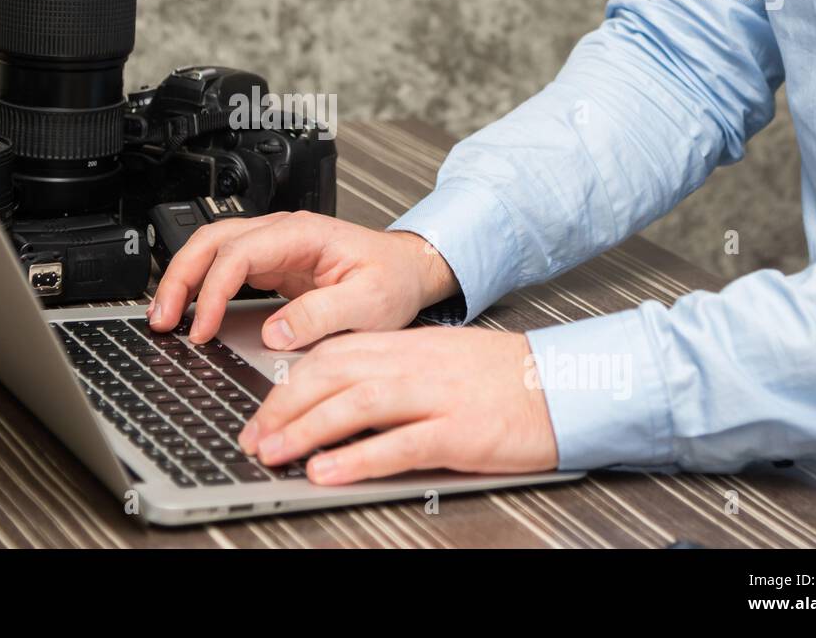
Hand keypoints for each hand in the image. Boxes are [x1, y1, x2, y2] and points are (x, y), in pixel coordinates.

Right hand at [148, 211, 459, 346]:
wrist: (410, 270)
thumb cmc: (394, 280)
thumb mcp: (368, 303)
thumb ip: (323, 316)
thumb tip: (275, 332)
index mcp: (301, 234)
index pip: (238, 253)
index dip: (213, 290)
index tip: (203, 328)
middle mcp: (281, 233)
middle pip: (211, 241)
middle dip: (180, 277)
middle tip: (163, 320)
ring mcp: (273, 246)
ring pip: (211, 249)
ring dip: (183, 279)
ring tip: (165, 318)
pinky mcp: (271, 264)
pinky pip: (224, 268)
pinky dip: (200, 288)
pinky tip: (191, 313)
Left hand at [238, 327, 557, 483]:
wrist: (564, 382)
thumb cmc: (502, 377)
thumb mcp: (436, 361)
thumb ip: (388, 371)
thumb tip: (336, 394)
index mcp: (404, 347)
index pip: (330, 355)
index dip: (286, 383)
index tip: (260, 410)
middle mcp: (413, 365)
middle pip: (331, 376)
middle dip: (282, 407)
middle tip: (251, 436)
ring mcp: (435, 396)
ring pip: (355, 404)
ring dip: (306, 430)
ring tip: (274, 452)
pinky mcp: (458, 430)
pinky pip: (398, 443)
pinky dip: (357, 457)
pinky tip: (328, 470)